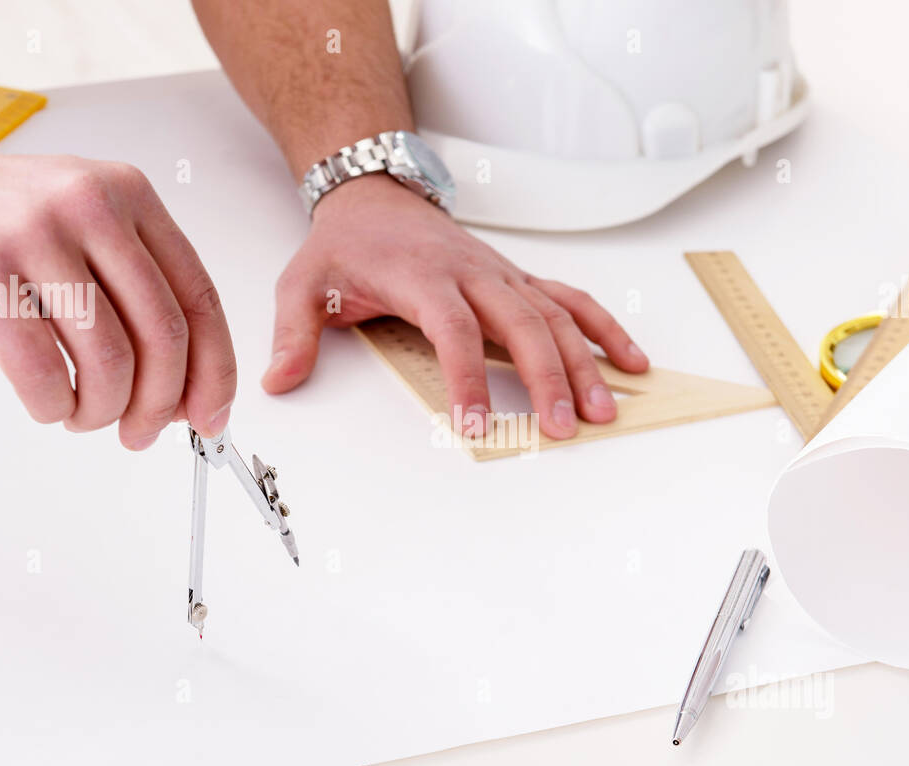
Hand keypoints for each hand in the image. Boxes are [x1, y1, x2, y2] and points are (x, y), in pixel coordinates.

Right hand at [0, 120, 235, 449]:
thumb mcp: (81, 226)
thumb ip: (137, 290)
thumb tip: (187, 385)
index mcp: (128, 195)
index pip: (199, 298)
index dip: (213, 372)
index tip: (210, 416)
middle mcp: (89, 206)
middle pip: (163, 335)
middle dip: (161, 404)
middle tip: (142, 432)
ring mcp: (33, 236)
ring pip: (110, 360)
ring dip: (104, 410)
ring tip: (85, 415)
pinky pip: (45, 373)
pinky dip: (55, 407)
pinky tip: (50, 403)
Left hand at [265, 174, 648, 437]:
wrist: (376, 195)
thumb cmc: (346, 245)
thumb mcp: (303, 283)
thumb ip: (293, 333)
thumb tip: (278, 380)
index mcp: (423, 277)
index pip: (455, 330)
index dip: (469, 378)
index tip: (477, 425)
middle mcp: (473, 273)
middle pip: (523, 324)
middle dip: (548, 377)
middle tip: (563, 427)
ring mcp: (503, 275)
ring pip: (556, 315)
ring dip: (586, 361)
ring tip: (607, 408)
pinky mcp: (518, 279)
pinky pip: (571, 301)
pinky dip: (604, 329)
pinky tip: (630, 361)